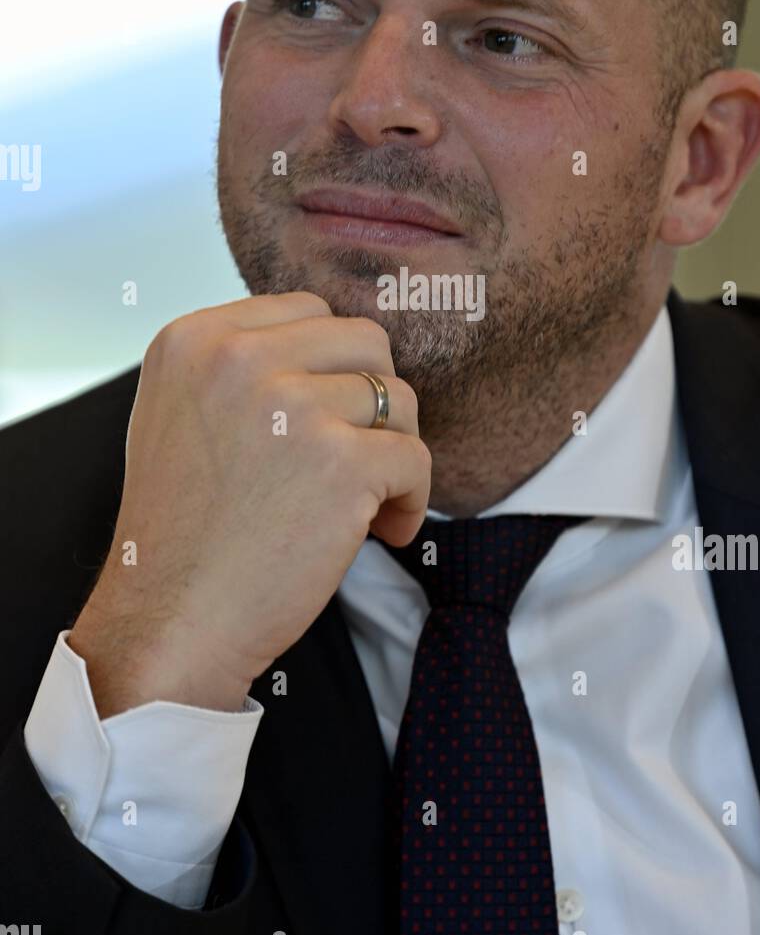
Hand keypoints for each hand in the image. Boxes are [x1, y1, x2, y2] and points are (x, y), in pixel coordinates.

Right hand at [69, 293, 430, 713]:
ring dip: (392, 452)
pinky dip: (410, 500)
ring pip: (398, 398)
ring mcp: (290, 405)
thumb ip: (243, 365)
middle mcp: (238, 358)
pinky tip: (379, 532)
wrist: (169, 623)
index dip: (331, 369)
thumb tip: (336, 348)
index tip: (322, 423)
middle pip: (364, 341)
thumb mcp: (182, 412)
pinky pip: (415, 458)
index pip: (308, 311)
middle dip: (372, 402)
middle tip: (354, 458)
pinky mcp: (340, 460)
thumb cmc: (183, 533)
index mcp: (196, 339)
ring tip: (362, 503)